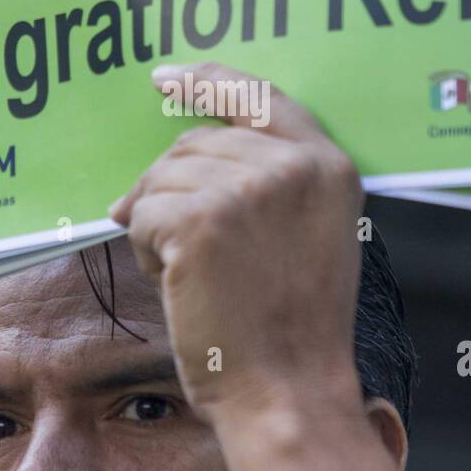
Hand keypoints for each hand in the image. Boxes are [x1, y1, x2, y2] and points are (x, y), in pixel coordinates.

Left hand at [109, 61, 365, 427]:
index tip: (169, 79)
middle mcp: (294, 166)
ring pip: (162, 178)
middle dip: (170, 189)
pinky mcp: (200, 219)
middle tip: (185, 250)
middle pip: (194, 143)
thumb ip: (273, 181)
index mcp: (329, 166)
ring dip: (158, 224)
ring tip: (196, 275)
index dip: (209, 82)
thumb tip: (184, 148)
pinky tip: (179, 283)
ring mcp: (247, 189)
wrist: (285, 392)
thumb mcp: (309, 235)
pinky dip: (143, 250)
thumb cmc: (288, 327)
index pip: (259, 97)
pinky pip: (141, 213)